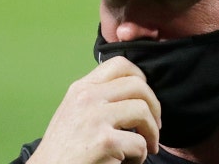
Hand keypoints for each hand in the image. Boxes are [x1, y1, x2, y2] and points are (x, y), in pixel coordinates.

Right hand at [27, 56, 161, 163]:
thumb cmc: (64, 150)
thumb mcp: (75, 112)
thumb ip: (98, 98)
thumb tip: (135, 92)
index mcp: (81, 88)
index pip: (120, 64)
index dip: (141, 78)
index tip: (144, 98)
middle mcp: (87, 97)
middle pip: (138, 86)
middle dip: (154, 108)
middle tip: (154, 127)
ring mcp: (95, 118)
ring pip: (143, 111)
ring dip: (151, 133)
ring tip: (147, 146)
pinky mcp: (104, 142)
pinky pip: (140, 144)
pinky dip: (140, 156)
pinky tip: (129, 161)